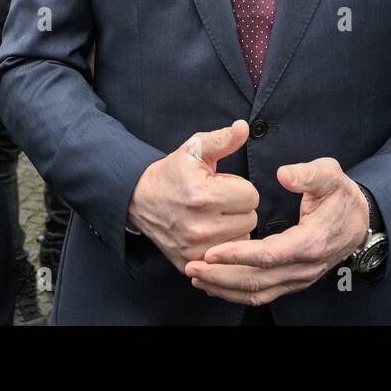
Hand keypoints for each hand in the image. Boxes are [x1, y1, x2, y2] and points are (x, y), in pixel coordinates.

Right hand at [127, 120, 259, 272]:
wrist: (139, 199)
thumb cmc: (173, 173)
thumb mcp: (195, 149)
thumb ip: (223, 139)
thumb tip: (244, 126)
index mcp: (204, 196)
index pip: (252, 196)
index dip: (240, 187)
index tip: (222, 185)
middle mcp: (200, 227)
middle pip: (251, 218)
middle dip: (239, 207)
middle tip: (219, 201)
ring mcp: (194, 249)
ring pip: (242, 238)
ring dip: (234, 227)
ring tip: (214, 216)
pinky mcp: (190, 263)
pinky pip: (227, 257)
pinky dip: (224, 245)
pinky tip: (210, 232)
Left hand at [186, 158, 369, 306]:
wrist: (361, 221)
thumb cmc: (342, 197)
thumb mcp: (331, 176)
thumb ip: (308, 174)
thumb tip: (284, 174)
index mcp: (311, 242)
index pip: (269, 255)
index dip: (238, 255)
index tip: (211, 252)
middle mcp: (304, 267)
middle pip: (257, 280)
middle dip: (221, 276)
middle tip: (193, 267)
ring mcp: (299, 278)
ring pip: (257, 293)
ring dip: (224, 288)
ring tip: (197, 277)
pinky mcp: (293, 282)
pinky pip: (262, 294)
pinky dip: (236, 293)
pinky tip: (216, 285)